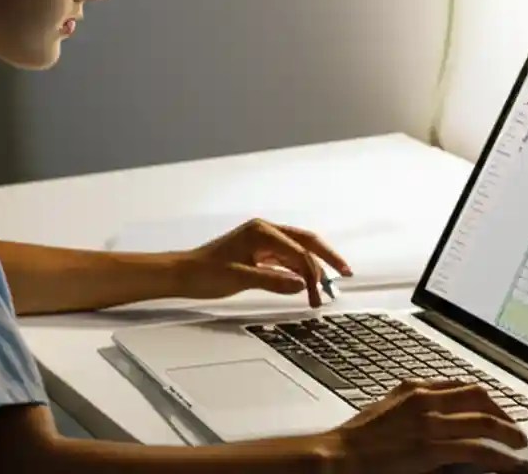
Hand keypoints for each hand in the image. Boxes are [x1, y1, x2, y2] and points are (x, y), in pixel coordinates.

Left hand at [172, 218, 352, 306]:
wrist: (180, 274)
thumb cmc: (204, 273)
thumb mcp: (240, 279)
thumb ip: (273, 281)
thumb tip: (302, 285)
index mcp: (262, 232)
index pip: (298, 252)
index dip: (313, 273)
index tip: (319, 295)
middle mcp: (265, 232)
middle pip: (306, 242)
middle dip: (327, 258)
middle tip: (346, 272)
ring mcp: (262, 241)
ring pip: (297, 250)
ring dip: (313, 266)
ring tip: (328, 284)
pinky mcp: (258, 252)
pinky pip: (286, 259)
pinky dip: (299, 270)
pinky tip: (307, 282)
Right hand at [320, 380, 527, 473]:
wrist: (336, 457)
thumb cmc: (354, 441)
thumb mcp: (384, 411)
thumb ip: (410, 408)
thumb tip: (431, 419)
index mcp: (414, 389)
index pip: (460, 385)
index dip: (484, 399)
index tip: (496, 411)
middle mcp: (426, 399)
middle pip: (479, 396)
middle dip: (502, 412)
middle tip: (514, 430)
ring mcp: (430, 423)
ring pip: (485, 422)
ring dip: (509, 435)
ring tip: (521, 448)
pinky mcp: (432, 448)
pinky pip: (477, 449)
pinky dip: (500, 457)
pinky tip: (511, 464)